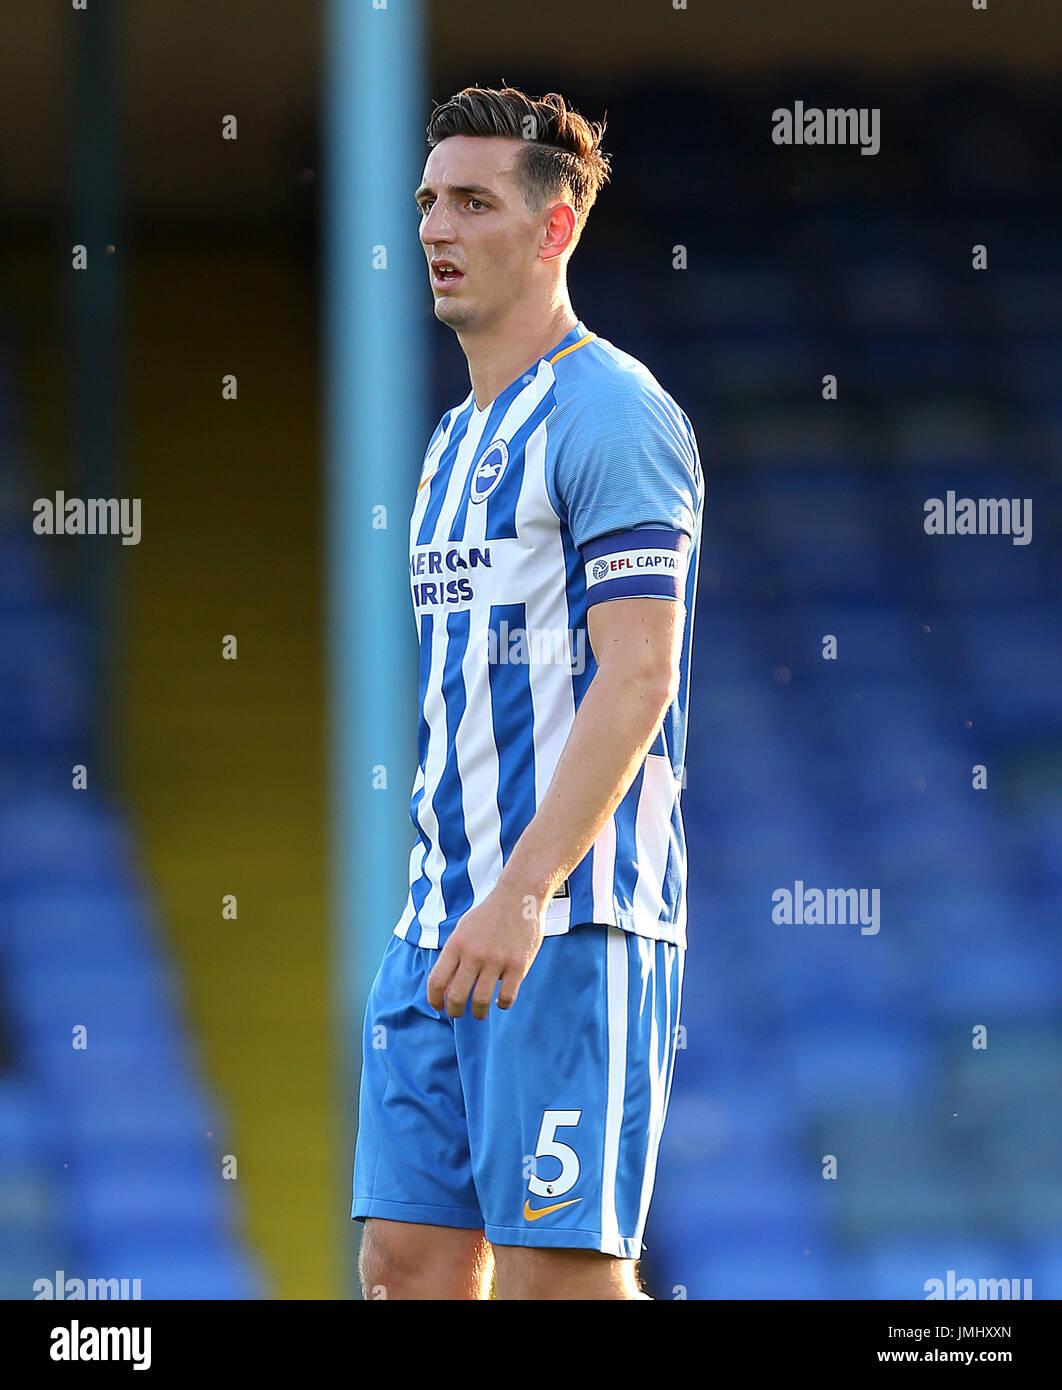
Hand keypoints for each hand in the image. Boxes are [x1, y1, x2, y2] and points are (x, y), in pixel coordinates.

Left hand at [426, 881, 546, 1019]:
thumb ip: (453, 957)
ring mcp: (497, 960)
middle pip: (457, 996)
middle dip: (455, 1011)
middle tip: (459, 1013)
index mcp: (456, 944)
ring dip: (478, 1013)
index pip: (436, 981)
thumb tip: (446, 989)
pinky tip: (500, 1000)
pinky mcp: (518, 965)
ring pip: (481, 1001)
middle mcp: (474, 953)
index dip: (434, 1000)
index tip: (439, 1006)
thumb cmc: (488, 916)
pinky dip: (502, 1004)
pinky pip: (506, 997)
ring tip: (480, 1012)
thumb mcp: (463, 930)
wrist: (519, 896)